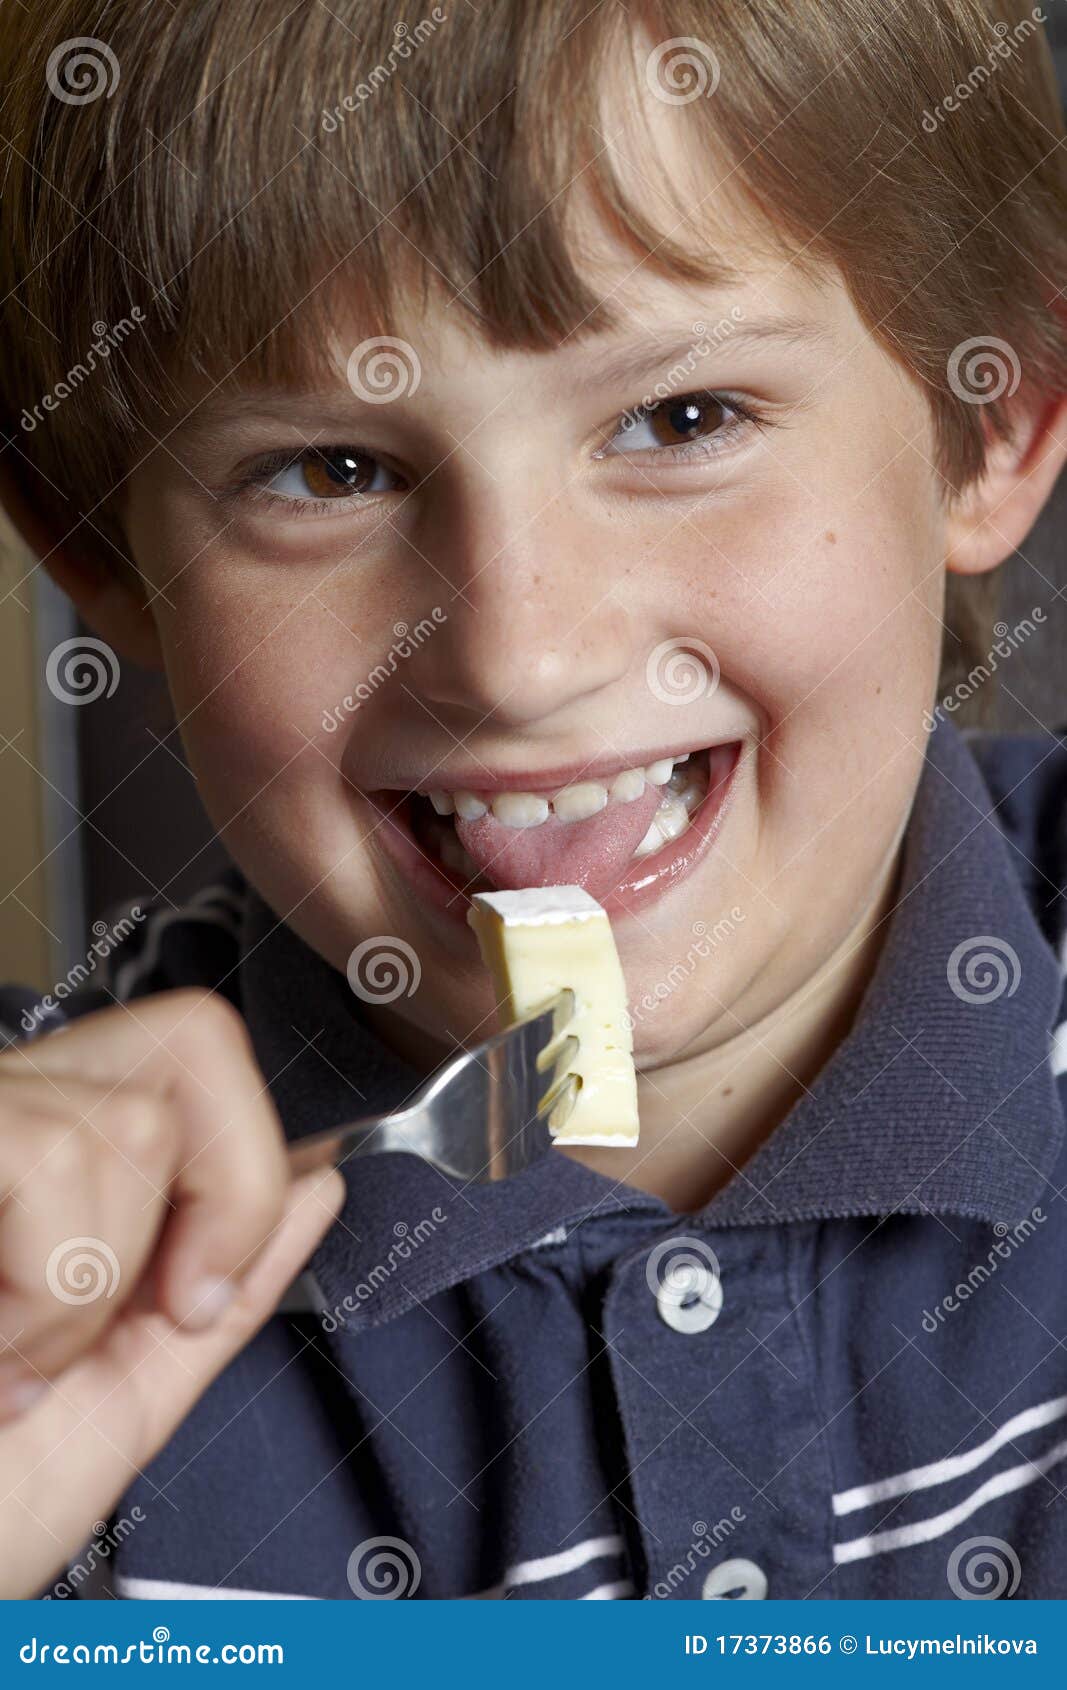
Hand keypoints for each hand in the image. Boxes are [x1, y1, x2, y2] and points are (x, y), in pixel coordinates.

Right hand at [0, 988, 342, 1596]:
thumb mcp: (127, 1387)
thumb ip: (230, 1283)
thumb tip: (318, 1180)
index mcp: (66, 1154)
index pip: (204, 1050)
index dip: (243, 1162)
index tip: (197, 1292)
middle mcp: (16, 1108)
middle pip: (197, 1037)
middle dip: (218, 1196)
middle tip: (144, 1312)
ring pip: (134, 1122)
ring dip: (93, 1291)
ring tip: (16, 1364)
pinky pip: (49, 1158)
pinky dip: (45, 1288)